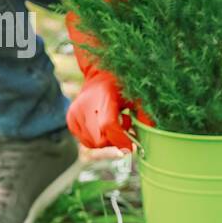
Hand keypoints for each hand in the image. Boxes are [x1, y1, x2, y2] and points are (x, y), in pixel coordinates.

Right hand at [64, 12, 151, 150]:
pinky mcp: (70, 120)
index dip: (121, 140)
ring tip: (114, 124)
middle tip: (125, 127)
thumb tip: (150, 132)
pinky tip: (103, 126)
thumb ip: (144, 114)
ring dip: (107, 140)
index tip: (131, 146)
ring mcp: (75, 113)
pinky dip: (97, 139)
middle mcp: (84, 105)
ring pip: (93, 143)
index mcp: (102, 96)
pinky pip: (86, 141)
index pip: (108, 125)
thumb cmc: (122, 86)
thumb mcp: (137, 96)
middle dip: (116, 141)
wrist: (100, 76)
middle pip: (101, 139)